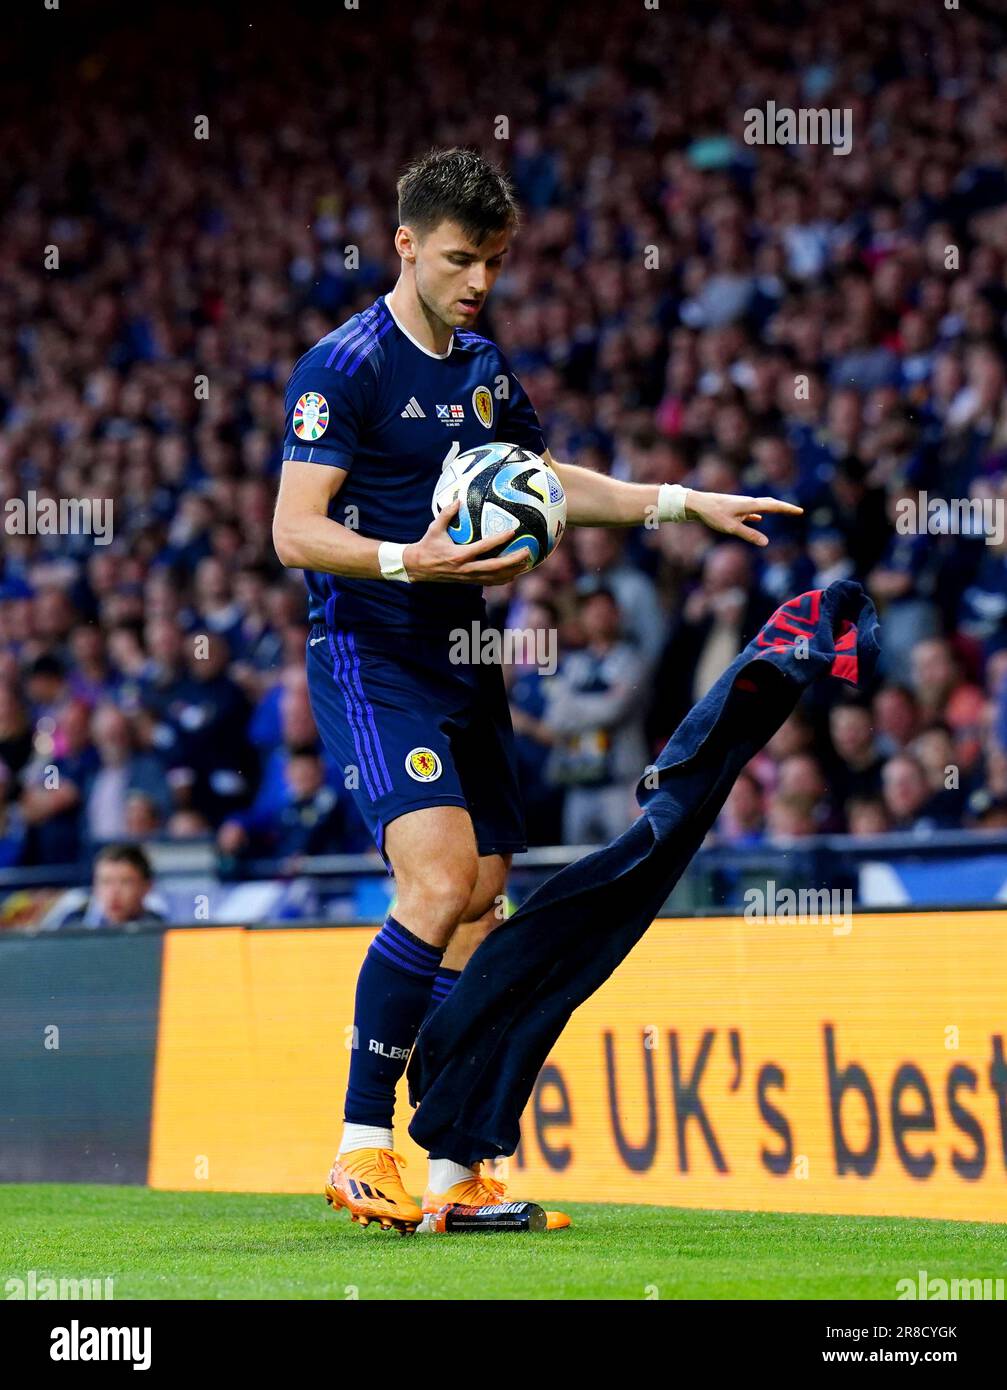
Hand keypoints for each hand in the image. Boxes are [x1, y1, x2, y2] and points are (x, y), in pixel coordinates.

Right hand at [402, 498, 533, 585]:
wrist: (418, 567)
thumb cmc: (427, 545)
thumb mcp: (435, 528)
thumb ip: (447, 513)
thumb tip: (458, 498)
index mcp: (459, 554)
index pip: (484, 547)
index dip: (500, 539)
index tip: (513, 531)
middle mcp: (466, 568)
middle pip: (495, 567)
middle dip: (513, 561)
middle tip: (527, 552)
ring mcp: (468, 577)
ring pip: (495, 577)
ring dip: (512, 571)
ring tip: (526, 563)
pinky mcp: (469, 581)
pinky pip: (490, 582)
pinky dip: (503, 579)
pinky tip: (514, 574)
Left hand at [685, 491, 802, 545]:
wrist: (698, 504)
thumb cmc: (714, 515)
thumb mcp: (732, 528)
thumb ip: (749, 535)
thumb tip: (766, 542)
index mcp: (750, 505)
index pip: (774, 506)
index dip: (787, 509)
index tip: (800, 511)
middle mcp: (748, 502)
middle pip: (770, 503)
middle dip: (783, 508)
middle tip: (796, 511)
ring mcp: (741, 504)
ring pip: (761, 506)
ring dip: (772, 509)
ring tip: (782, 512)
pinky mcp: (734, 508)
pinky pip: (750, 510)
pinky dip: (757, 514)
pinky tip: (758, 518)